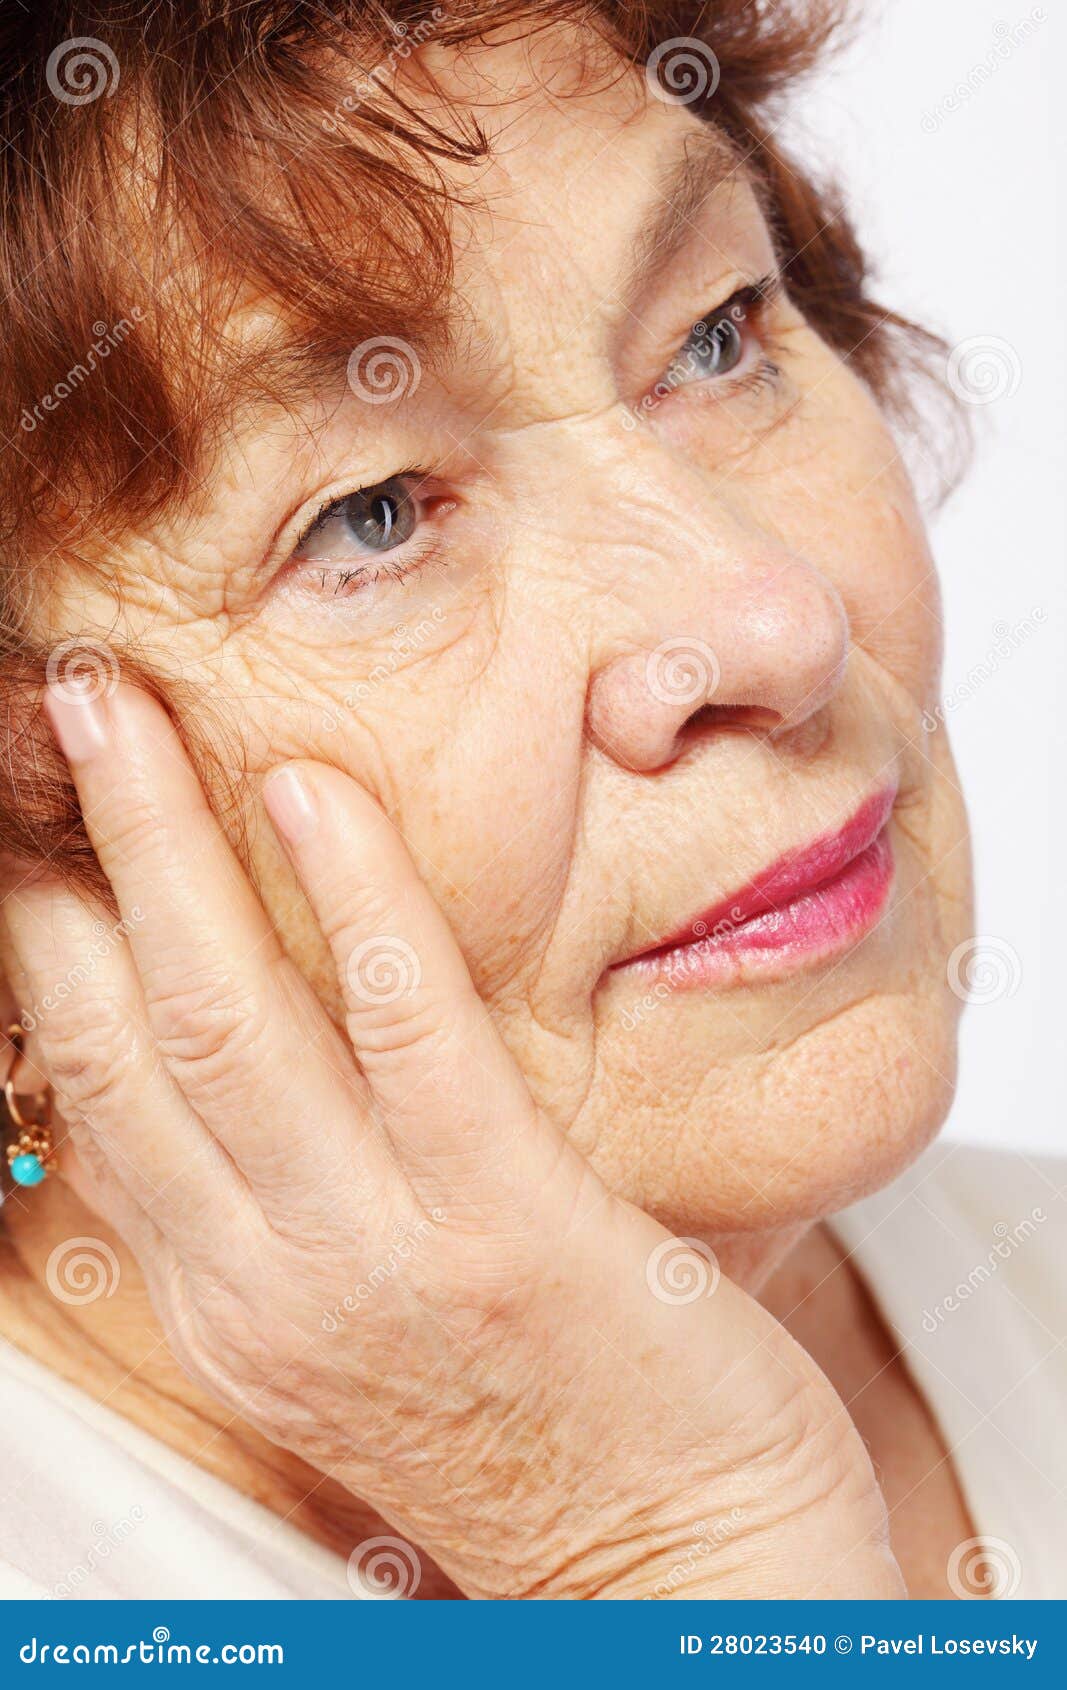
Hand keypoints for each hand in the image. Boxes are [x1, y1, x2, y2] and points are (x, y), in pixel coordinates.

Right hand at [2, 684, 902, 1599]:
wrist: (681, 1561)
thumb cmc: (527, 1420)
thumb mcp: (359, 1327)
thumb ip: (283, 1207)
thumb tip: (241, 1065)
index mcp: (224, 1300)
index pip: (93, 1096)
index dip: (45, 946)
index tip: (43, 830)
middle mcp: (265, 1282)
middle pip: (129, 1031)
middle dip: (80, 857)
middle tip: (68, 712)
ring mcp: (378, 1257)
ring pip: (228, 1016)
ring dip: (167, 844)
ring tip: (123, 709)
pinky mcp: (506, 1225)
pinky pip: (409, 1033)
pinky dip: (356, 898)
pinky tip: (316, 793)